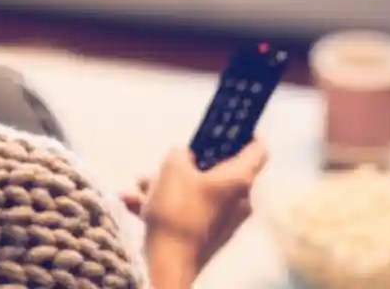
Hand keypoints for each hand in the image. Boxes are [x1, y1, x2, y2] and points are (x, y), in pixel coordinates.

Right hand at [139, 142, 268, 284]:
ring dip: (167, 184)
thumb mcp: (171, 167)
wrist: (168, 264)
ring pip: (197, 191)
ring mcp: (223, 221)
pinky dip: (164, 205)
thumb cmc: (176, 211)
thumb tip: (183, 156)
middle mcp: (238, 202)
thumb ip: (179, 153)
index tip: (233, 126)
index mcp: (239, 180)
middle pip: (218, 170)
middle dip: (187, 162)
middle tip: (168, 159)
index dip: (247, 133)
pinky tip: (131, 202)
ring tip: (140, 183)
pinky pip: (187, 211)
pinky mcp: (206, 236)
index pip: (258, 150)